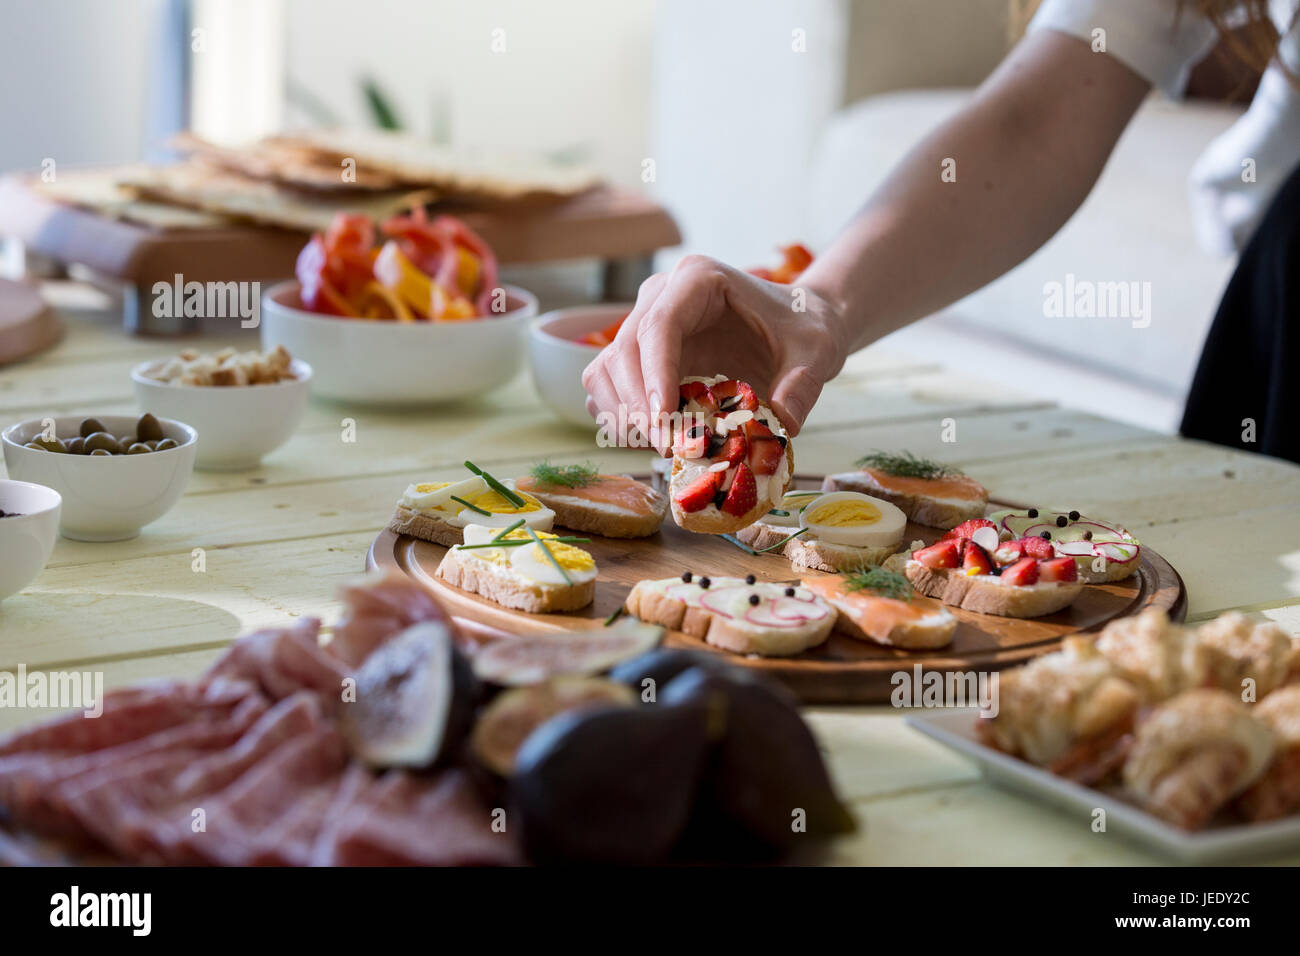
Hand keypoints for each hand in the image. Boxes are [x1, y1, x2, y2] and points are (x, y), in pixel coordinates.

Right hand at [581, 255, 848, 453]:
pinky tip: (654, 439)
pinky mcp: (640, 357)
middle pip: (623, 351)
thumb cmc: (803, 330)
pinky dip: (621, 418)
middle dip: (638, 406)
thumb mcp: (816, 353)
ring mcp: (644, 325)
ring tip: (663, 447)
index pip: (660, 324)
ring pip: (605, 371)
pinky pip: (609, 388)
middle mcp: (661, 297)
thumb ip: (803, 384)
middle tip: (669, 448)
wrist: (796, 326)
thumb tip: (783, 423)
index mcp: (698, 280)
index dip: (655, 375)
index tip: (664, 420)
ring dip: (623, 415)